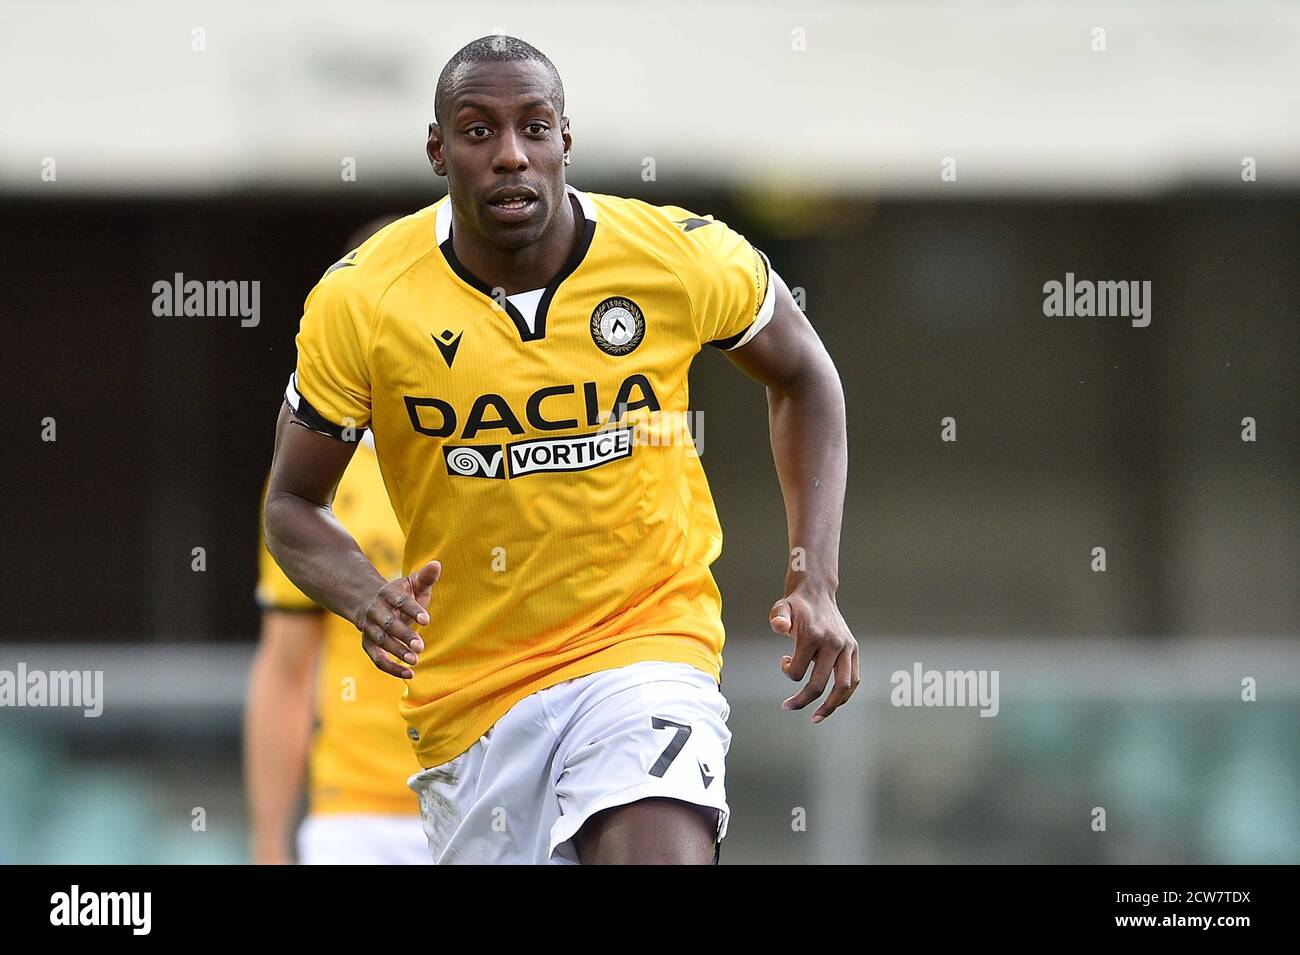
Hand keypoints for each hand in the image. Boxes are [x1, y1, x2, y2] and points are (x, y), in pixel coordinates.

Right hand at [357, 560, 439, 678]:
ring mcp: (370, 629)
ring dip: (397, 651)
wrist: (370, 603)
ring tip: (415, 660)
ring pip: (381, 642)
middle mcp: (376, 611)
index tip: (427, 619)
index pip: (400, 601)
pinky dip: (391, 668)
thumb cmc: (401, 595)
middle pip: (389, 624)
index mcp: (388, 594)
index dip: (412, 610)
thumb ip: (426, 577)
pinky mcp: (368, 644)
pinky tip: (410, 674)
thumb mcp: (412, 584)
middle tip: (420, 646)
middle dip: (404, 635)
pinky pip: (377, 659)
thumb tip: (436, 564)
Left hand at [769, 584, 858, 722]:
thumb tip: (779, 627)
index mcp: (814, 635)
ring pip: (844, 686)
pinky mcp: (853, 649)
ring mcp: (847, 647)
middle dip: (803, 700)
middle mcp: (834, 643)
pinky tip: (831, 704)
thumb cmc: (795, 605)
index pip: (799, 671)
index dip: (787, 672)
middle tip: (788, 706)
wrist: (817, 593)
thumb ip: (778, 617)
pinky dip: (844, 695)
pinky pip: (853, 679)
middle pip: (821, 684)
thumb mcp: (781, 607)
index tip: (784, 661)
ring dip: (830, 706)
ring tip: (817, 718)